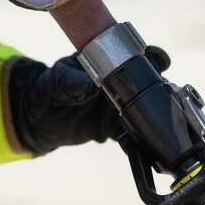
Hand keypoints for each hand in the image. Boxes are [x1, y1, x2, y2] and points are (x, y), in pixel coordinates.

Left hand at [9, 46, 169, 153]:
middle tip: (166, 93)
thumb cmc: (49, 87)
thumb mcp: (58, 81)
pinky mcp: (114, 130)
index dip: (153, 57)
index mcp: (109, 65)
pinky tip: (145, 147)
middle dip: (163, 89)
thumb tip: (89, 86)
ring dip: (157, 118)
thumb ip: (73, 82)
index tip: (159, 59)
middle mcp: (121, 85)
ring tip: (161, 122)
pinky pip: (133, 137)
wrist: (38, 117)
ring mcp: (120, 108)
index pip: (138, 58)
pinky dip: (140, 142)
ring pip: (147, 112)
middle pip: (151, 85)